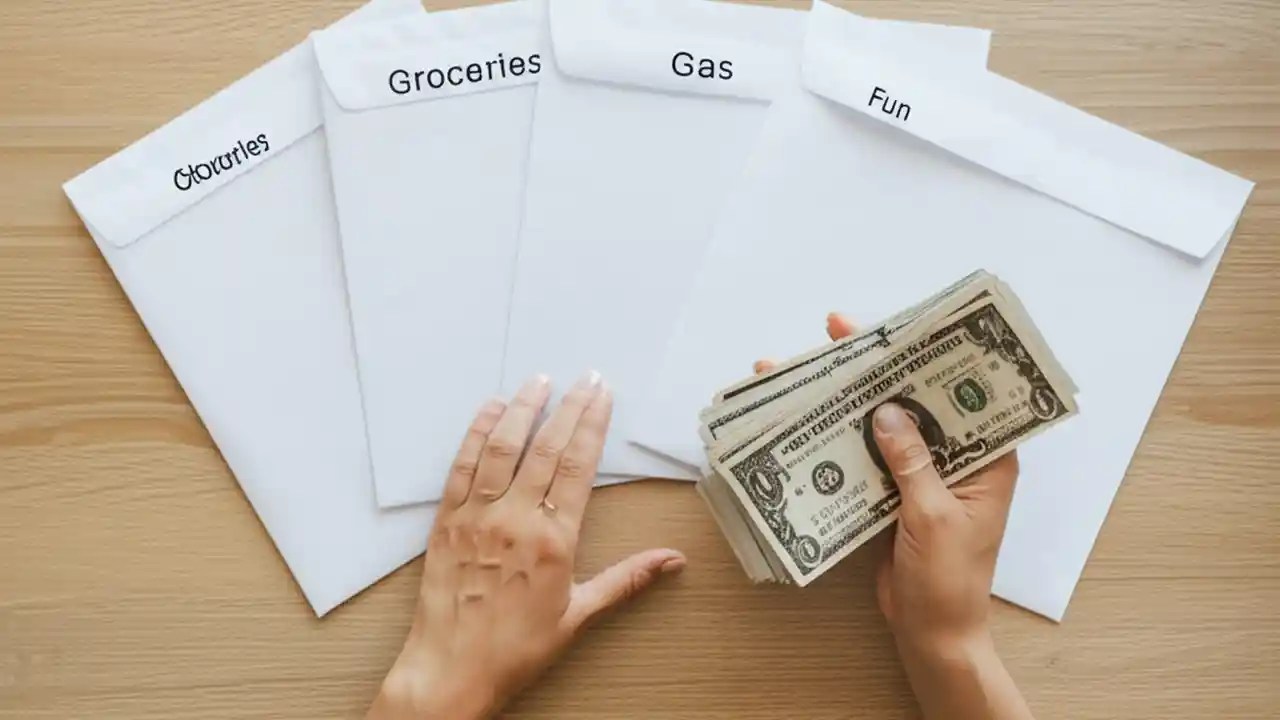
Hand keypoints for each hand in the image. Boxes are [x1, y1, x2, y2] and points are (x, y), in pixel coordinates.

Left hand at [368, 373, 685, 719]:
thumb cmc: (515, 650)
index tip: (602, 395)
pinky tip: (490, 411)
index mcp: (553, 541)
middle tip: (585, 377)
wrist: (451, 671)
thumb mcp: (579, 615)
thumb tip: (672, 560)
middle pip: (546, 447)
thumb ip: (626, 579)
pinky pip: (462, 467)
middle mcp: (515, 520)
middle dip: (569, 406)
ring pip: (502, 447)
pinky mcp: (447, 522)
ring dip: (522, 409)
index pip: (577, 466)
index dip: (592, 424)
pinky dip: (476, 434)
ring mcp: (477, 517)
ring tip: (539, 381)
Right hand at [756, 315, 1029, 719]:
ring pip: (883, 424)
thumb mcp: (933, 517)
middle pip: (915, 399)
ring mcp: (919, 474)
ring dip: (848, 399)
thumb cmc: (949, 581)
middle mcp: (955, 458)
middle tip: (834, 332)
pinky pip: (865, 456)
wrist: (930, 634)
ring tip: (805, 369)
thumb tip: (885, 410)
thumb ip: (910, 462)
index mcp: (986, 458)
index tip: (896, 327)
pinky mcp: (890, 493)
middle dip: (876, 366)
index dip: (930, 355)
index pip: (961, 392)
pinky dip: (838, 438)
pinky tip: (805, 420)